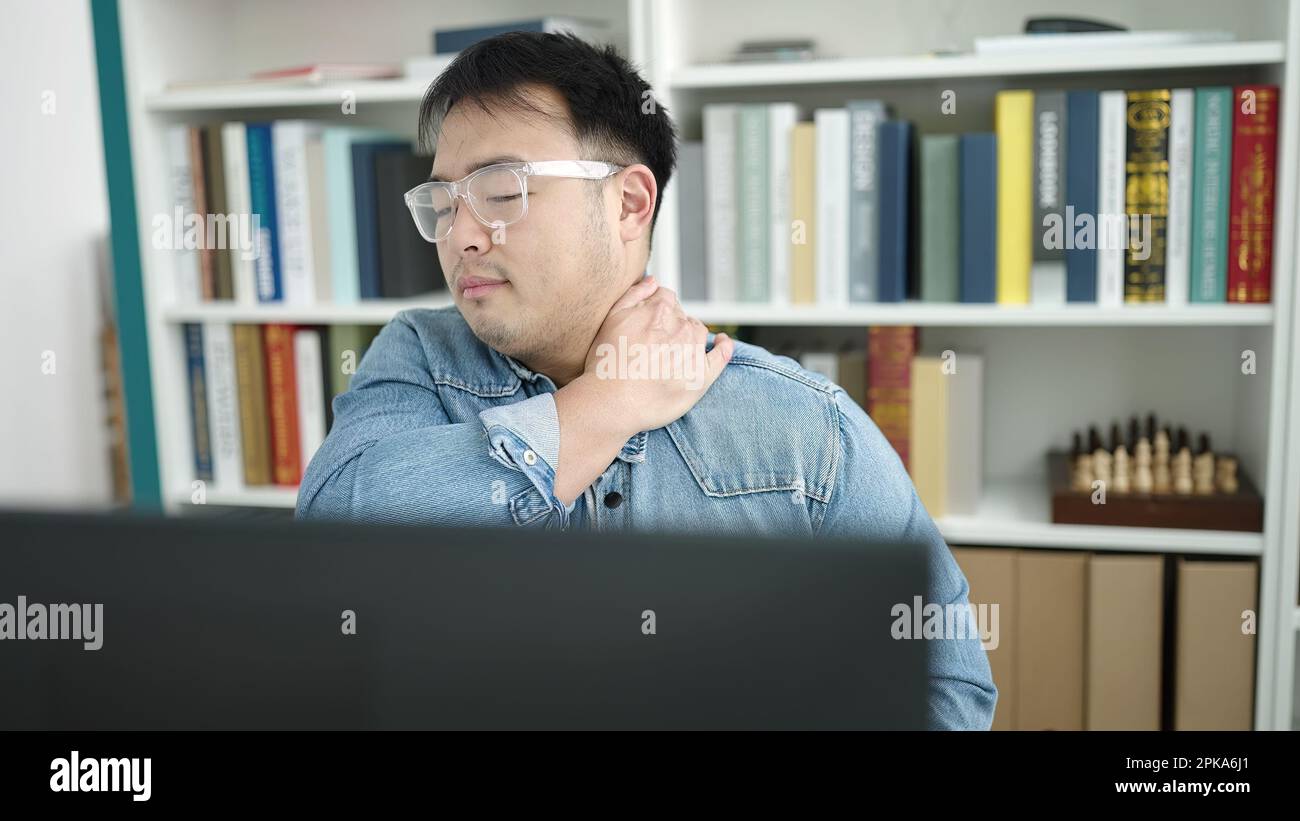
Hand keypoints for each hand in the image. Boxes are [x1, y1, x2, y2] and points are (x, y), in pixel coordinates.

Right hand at [580, 276, 733, 435]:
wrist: (612, 402)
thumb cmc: (606, 362)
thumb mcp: (611, 318)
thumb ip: (634, 294)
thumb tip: (654, 281)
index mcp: (658, 309)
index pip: (666, 297)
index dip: (657, 309)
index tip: (650, 323)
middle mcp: (679, 327)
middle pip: (682, 315)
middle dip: (671, 324)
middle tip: (655, 343)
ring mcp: (692, 351)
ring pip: (698, 331)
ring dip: (690, 335)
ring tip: (674, 350)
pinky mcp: (700, 376)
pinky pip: (721, 355)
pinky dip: (724, 346)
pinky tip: (722, 342)